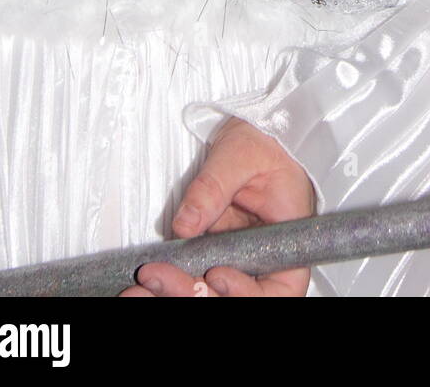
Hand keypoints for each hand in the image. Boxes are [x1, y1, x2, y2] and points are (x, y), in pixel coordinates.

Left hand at [118, 118, 315, 297]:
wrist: (249, 132)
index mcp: (284, 241)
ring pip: (207, 291)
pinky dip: (166, 281)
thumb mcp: (241, 156)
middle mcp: (260, 258)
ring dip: (175, 291)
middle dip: (197, 293)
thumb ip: (213, 188)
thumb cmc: (263, 141)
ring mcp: (232, 258)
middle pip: (233, 296)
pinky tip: (145, 281)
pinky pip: (188, 274)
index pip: (277, 289)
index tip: (217, 275)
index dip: (247, 293)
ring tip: (145, 282)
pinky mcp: (208, 252)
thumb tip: (186, 224)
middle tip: (161, 277)